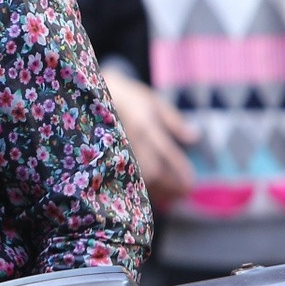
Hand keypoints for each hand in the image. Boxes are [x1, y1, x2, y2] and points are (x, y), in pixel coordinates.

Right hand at [103, 67, 197, 206]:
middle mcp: (131, 138)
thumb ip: (173, 120)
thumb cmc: (127, 94)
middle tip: (183, 192)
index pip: (168, 154)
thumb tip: (194, 138)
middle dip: (170, 185)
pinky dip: (138, 185)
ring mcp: (116, 147)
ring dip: (155, 189)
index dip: (181, 170)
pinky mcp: (106, 152)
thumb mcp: (153, 100)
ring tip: (169, 195)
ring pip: (137, 176)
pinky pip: (123, 175)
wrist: (91, 90)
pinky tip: (148, 189)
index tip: (190, 181)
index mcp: (145, 124)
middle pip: (153, 170)